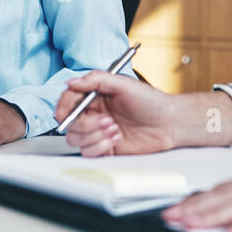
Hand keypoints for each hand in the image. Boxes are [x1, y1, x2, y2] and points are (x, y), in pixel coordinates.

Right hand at [53, 71, 181, 155]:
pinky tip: (117, 139)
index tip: (64, 113)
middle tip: (106, 121)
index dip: (63, 107)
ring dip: (94, 136)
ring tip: (114, 129)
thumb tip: (71, 82)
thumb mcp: (123, 84)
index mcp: (95, 96)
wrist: (169, 123)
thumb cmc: (150, 101)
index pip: (68, 101)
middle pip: (69, 123)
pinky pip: (88, 152)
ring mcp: (97, 132)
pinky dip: (100, 146)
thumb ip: (96, 79)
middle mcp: (93, 114)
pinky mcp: (103, 148)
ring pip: (76, 139)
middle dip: (85, 124)